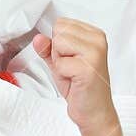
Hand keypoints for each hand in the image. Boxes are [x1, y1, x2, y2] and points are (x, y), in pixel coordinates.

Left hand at [33, 20, 117, 135]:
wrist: (94, 113)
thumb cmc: (81, 88)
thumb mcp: (60, 63)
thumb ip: (48, 48)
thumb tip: (38, 38)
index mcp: (94, 35)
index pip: (61, 23)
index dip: (58, 44)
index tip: (71, 60)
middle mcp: (98, 40)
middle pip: (59, 30)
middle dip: (57, 52)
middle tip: (71, 68)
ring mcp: (95, 52)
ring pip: (58, 43)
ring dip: (59, 62)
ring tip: (72, 73)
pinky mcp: (88, 67)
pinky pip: (59, 63)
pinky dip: (62, 74)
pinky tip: (74, 81)